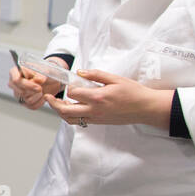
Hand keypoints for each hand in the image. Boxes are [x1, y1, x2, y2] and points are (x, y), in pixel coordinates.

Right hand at [10, 59, 65, 110]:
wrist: (49, 81)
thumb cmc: (44, 72)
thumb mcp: (44, 70)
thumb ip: (41, 75)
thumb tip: (38, 80)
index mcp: (15, 72)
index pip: (16, 81)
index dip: (27, 85)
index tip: (39, 88)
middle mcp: (14, 83)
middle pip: (21, 92)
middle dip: (34, 91)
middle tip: (41, 88)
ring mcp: (17, 93)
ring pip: (27, 99)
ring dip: (38, 96)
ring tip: (42, 91)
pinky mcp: (22, 101)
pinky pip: (31, 106)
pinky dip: (39, 102)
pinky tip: (43, 97)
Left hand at [46, 69, 174, 130]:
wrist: (146, 108)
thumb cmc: (133, 92)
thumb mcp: (115, 79)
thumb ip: (95, 75)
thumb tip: (79, 73)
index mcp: (98, 97)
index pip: (73, 93)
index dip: (68, 87)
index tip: (70, 83)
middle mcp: (95, 110)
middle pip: (65, 110)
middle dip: (53, 104)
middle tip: (48, 97)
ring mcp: (96, 118)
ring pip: (70, 119)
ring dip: (60, 112)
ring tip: (57, 103)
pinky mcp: (99, 122)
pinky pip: (79, 122)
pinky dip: (71, 117)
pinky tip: (71, 108)